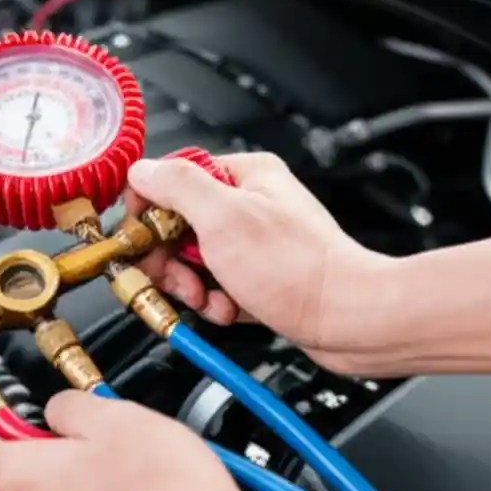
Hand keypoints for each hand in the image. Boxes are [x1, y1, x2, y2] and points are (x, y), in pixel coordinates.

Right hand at [126, 153, 392, 372]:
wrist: (348, 320)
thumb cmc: (301, 269)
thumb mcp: (224, 218)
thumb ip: (178, 187)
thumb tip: (142, 171)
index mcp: (243, 176)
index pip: (172, 179)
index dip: (150, 213)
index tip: (142, 241)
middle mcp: (249, 204)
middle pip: (178, 224)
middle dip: (171, 259)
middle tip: (179, 278)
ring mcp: (254, 242)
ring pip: (194, 260)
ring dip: (192, 285)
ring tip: (209, 299)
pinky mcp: (259, 277)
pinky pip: (217, 286)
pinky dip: (215, 303)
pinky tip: (229, 310)